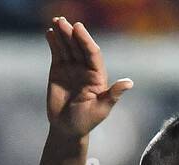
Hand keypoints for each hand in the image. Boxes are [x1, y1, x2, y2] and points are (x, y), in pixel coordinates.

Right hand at [45, 17, 131, 138]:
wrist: (66, 129)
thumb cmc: (86, 121)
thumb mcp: (101, 109)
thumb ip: (113, 95)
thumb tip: (129, 83)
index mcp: (97, 75)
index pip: (92, 53)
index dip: (85, 40)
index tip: (78, 28)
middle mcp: (85, 68)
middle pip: (78, 46)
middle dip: (71, 34)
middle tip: (63, 21)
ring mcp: (71, 68)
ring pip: (67, 47)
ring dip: (62, 34)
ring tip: (56, 22)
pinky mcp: (58, 70)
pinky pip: (57, 53)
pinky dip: (53, 43)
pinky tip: (50, 33)